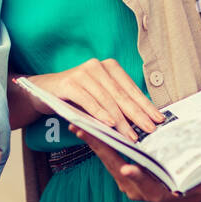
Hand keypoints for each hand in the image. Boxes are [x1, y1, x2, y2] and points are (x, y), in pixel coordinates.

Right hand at [25, 58, 165, 141]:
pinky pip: (89, 101)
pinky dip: (100, 114)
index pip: (131, 88)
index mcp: (109, 67)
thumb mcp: (99, 97)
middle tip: (149, 129)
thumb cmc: (75, 96)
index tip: (158, 119)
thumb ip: (116, 103)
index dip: (145, 105)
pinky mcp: (70, 83)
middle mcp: (98, 66)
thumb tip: (141, 120)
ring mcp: (83, 73)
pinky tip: (110, 125)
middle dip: (137, 114)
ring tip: (131, 135)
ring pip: (107, 100)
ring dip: (121, 120)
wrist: (42, 91)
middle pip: (122, 94)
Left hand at [69, 124, 200, 201]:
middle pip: (116, 166)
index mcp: (155, 192)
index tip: (128, 168)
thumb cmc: (193, 187)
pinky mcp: (118, 170)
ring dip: (92, 141)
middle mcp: (135, 188)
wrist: (180, 195)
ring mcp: (124, 179)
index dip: (137, 176)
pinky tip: (82, 126)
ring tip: (76, 123)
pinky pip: (104, 154)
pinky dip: (94, 140)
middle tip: (85, 131)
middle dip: (100, 149)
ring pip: (106, 159)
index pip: (144, 184)